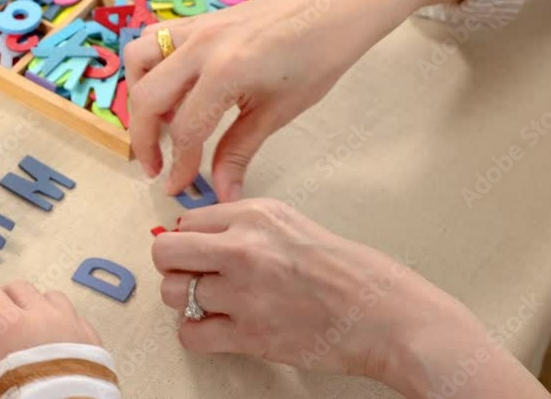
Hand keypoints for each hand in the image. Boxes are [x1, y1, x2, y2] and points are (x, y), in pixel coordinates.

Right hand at [0, 281, 101, 398]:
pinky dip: (60, 326)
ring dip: (33, 312)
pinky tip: (54, 352)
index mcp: (10, 325)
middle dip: (1, 308)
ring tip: (28, 342)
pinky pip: (73, 317)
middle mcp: (43, 315)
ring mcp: (72, 324)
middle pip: (16, 290)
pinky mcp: (93, 339)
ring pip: (48, 298)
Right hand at [124, 0, 482, 201]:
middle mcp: (201, 46)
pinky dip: (149, 66)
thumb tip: (222, 192)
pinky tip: (172, 88)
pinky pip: (154, 39)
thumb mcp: (277, 112)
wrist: (336, 7)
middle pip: (147, 98)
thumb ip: (239, 151)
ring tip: (161, 121)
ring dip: (139, 95)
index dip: (179, 165)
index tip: (178, 187)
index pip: (185, 129)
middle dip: (144, 140)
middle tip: (156, 167)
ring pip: (138, 59)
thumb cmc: (317, 58)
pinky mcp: (198, 20)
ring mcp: (196, 27)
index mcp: (225, 71)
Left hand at [151, 198, 481, 387]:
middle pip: (164, 252)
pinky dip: (197, 334)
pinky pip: (190, 334)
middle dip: (172, 265)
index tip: (199, 251)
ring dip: (185, 301)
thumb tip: (201, 235)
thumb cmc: (351, 272)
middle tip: (191, 275)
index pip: (186, 220)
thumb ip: (245, 226)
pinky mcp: (249, 334)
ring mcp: (243, 293)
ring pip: (173, 293)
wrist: (386, 315)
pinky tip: (217, 328)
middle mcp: (243, 248)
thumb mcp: (292, 224)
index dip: (189, 239)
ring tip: (210, 303)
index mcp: (255, 215)